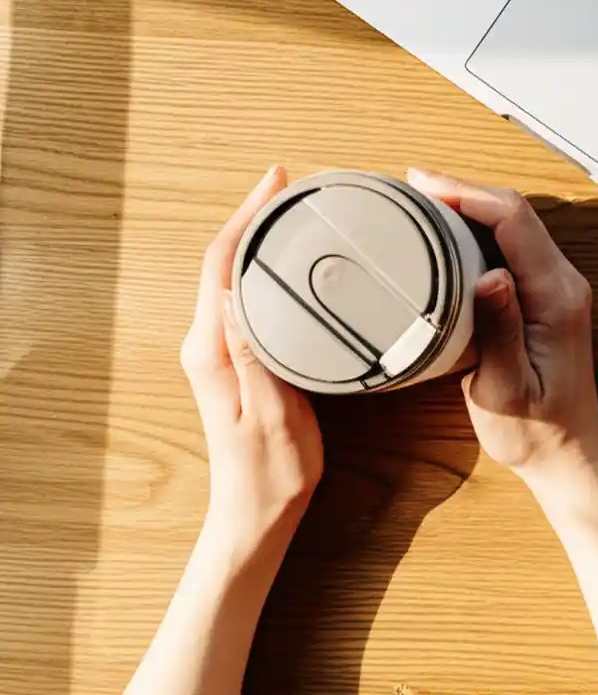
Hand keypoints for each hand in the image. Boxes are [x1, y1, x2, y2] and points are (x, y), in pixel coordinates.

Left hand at [179, 166, 322, 557]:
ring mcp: (218, 350)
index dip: (244, 218)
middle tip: (289, 186)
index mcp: (212, 351)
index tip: (274, 184)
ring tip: (290, 211)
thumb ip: (255, 356)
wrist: (256, 513)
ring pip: (230, 277)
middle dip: (251, 217)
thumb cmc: (271, 473)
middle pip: (221, 262)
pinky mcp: (234, 359)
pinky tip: (287, 262)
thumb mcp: (272, 416)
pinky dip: (262, 268)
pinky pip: (242, 298)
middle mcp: (207, 344)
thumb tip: (238, 292)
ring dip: (255, 239)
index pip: (219, 266)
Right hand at [407, 169, 597, 476]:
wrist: (566, 456)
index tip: (424, 184)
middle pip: (516, 213)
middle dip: (465, 191)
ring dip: (473, 206)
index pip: (514, 221)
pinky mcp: (548, 299)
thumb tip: (490, 275)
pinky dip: (481, 230)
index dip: (468, 193)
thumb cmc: (535, 432)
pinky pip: (516, 247)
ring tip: (425, 201)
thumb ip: (499, 330)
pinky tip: (450, 234)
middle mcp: (565, 284)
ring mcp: (559, 289)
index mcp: (556, 298)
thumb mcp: (504, 389)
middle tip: (413, 186)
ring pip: (516, 226)